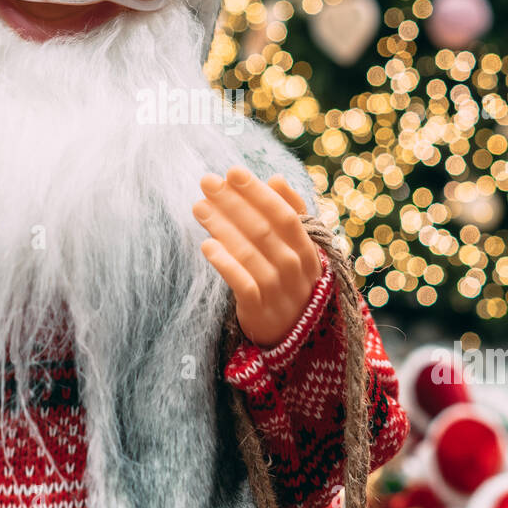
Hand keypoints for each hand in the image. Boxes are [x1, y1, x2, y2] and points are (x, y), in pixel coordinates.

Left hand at [194, 166, 321, 346]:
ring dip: (221, 226)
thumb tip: (275, 178)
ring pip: (248, 253)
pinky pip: (241, 284)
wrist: (293, 335)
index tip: (233, 172)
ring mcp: (278, 291)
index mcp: (308, 249)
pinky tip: (206, 245)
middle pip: (262, 230)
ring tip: (199, 207)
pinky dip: (225, 264)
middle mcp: (296, 269)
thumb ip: (291, 212)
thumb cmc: (290, 279)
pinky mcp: (259, 310)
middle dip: (233, 203)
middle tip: (207, 182)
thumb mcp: (298, 247)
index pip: (284, 215)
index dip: (258, 193)